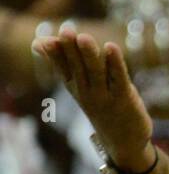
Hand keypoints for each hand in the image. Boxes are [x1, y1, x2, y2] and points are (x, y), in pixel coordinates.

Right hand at [32, 27, 153, 170]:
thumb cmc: (103, 109)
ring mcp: (105, 96)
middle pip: (77, 67)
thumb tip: (38, 43)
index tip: (42, 40)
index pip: (62, 68)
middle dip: (71, 49)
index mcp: (75, 87)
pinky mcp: (124, 98)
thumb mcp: (80, 87)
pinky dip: (115, 63)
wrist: (124, 143)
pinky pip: (119, 78)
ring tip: (83, 37)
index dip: (54, 54)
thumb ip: (65, 64)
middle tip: (65, 31)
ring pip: (96, 71)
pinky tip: (111, 47)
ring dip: (90, 54)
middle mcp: (87, 92)